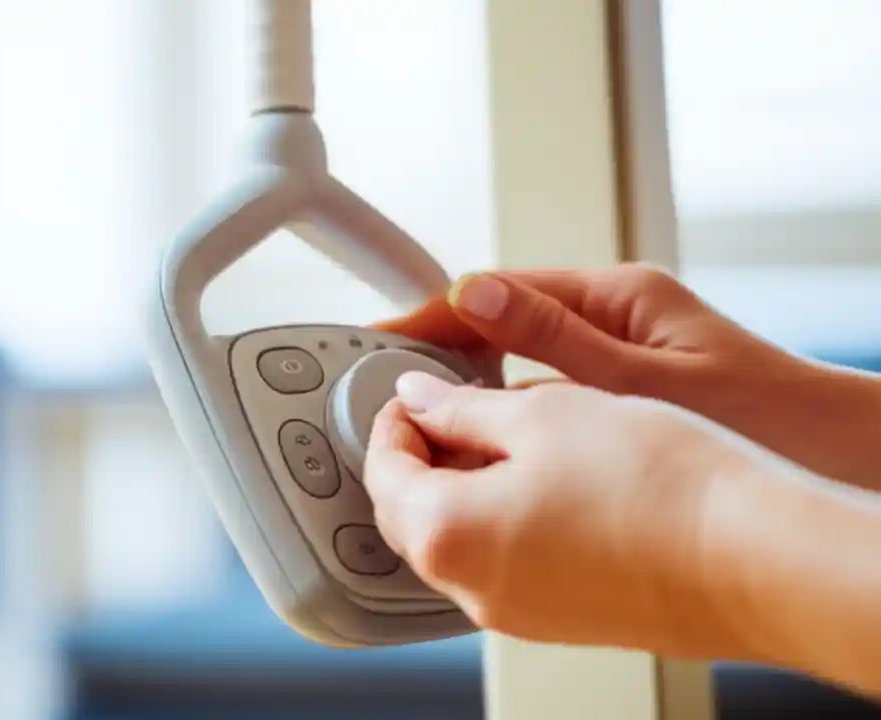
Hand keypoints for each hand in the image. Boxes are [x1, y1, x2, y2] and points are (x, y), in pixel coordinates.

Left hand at [364, 374, 780, 657]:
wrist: (755, 557)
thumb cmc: (655, 484)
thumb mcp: (543, 412)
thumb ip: (463, 407)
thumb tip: (420, 400)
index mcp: (446, 534)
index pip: (383, 472)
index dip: (393, 420)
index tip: (413, 390)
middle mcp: (472, 589)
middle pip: (414, 515)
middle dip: (424, 457)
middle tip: (452, 407)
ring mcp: (518, 614)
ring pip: (462, 542)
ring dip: (466, 489)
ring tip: (508, 435)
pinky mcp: (564, 620)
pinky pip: (508, 565)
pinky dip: (505, 520)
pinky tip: (547, 479)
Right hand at [377, 264, 880, 489]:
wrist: (839, 462)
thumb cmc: (766, 419)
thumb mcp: (648, 380)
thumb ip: (558, 340)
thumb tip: (477, 295)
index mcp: (614, 298)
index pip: (496, 292)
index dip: (430, 316)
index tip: (377, 337)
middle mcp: (608, 323)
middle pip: (498, 326)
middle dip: (438, 355)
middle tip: (380, 391)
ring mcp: (611, 361)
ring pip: (517, 371)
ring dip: (470, 395)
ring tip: (416, 427)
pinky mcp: (616, 404)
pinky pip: (541, 405)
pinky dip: (507, 425)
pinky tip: (481, 456)